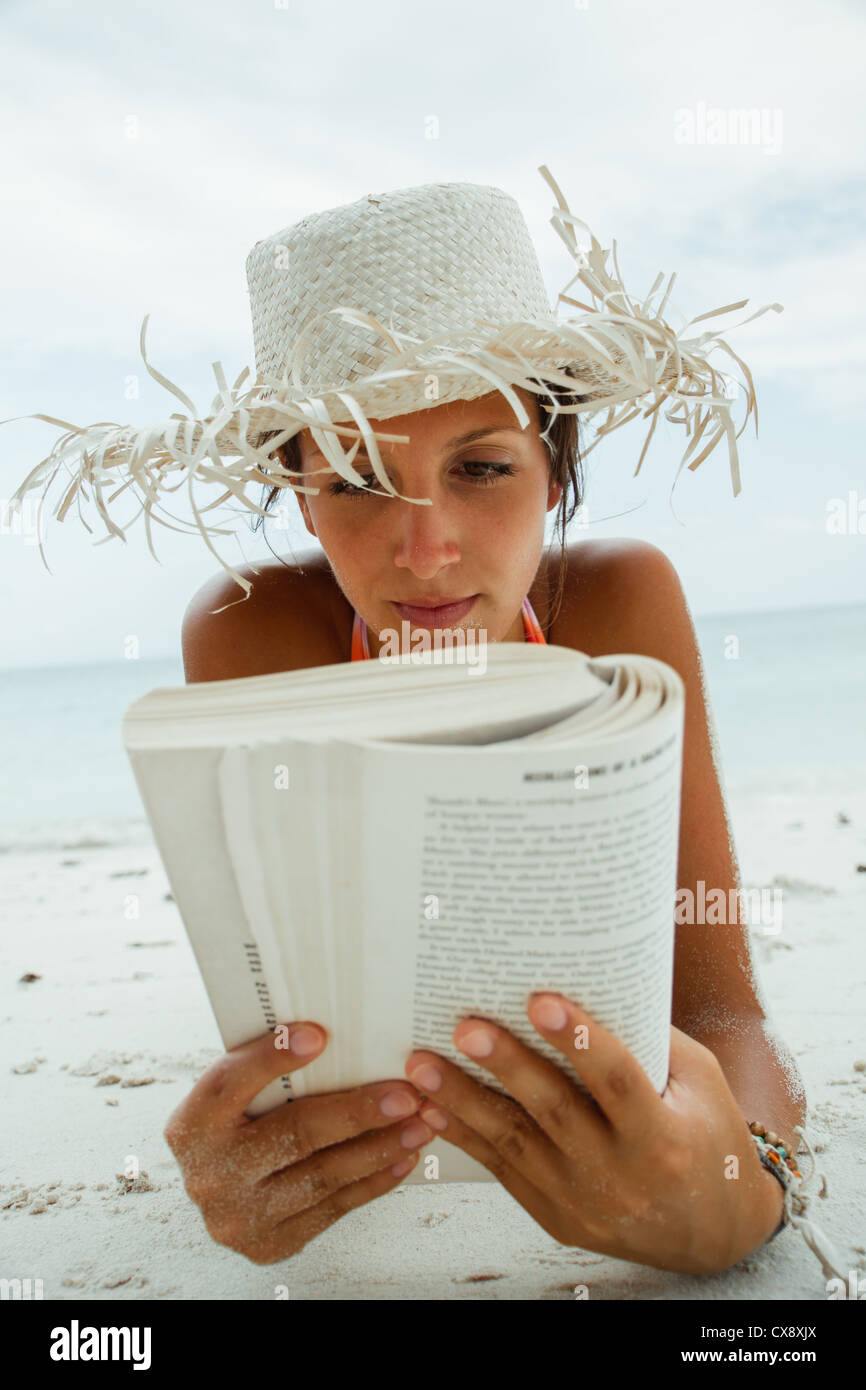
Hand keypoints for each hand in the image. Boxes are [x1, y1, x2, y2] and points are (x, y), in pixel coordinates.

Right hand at [165, 1023, 431, 1263]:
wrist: (218, 1191)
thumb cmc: (236, 1126)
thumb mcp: (235, 1094)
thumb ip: (266, 1068)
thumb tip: (329, 1032)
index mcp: (192, 1123)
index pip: (231, 1083)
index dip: (271, 1057)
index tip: (319, 1035)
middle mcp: (209, 1174)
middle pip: (293, 1135)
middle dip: (356, 1112)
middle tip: (405, 1094)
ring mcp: (238, 1215)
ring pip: (321, 1177)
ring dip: (379, 1149)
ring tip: (419, 1124)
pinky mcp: (269, 1243)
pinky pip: (333, 1209)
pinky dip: (373, 1181)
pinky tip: (403, 1157)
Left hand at [404, 994, 783, 1274]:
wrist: (713, 1233)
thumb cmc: (709, 1138)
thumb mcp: (701, 1082)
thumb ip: (649, 1037)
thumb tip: (588, 979)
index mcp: (664, 1138)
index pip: (619, 1081)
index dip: (579, 1039)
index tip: (540, 999)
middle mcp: (622, 1176)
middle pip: (555, 1113)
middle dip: (506, 1066)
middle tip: (464, 1027)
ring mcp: (584, 1202)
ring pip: (516, 1144)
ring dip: (463, 1100)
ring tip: (422, 1065)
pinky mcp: (557, 1218)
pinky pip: (504, 1170)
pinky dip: (466, 1137)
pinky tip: (433, 1107)